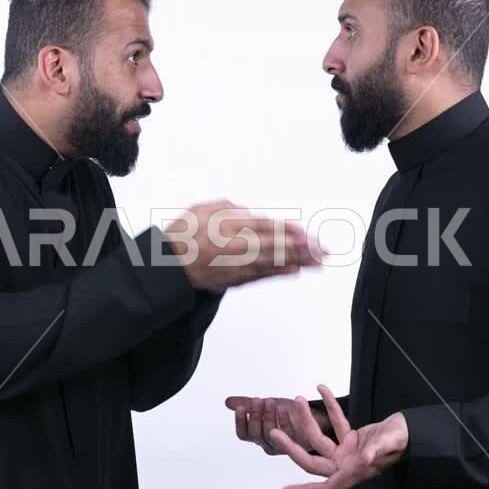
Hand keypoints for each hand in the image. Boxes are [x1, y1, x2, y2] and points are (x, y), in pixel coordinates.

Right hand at [165, 201, 322, 291]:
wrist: (165, 268)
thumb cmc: (180, 237)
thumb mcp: (201, 210)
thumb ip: (226, 209)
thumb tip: (246, 212)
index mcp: (229, 228)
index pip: (265, 227)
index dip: (287, 230)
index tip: (305, 232)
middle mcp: (236, 249)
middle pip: (275, 246)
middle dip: (301, 248)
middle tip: (322, 249)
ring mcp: (237, 266)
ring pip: (272, 263)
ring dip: (297, 262)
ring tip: (317, 261)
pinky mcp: (234, 280)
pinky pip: (261, 276)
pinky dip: (278, 274)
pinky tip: (294, 271)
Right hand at [225, 395, 331, 454]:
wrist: (312, 415)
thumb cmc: (288, 413)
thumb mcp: (265, 405)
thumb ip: (248, 404)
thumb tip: (227, 402)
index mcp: (259, 436)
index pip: (243, 435)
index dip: (240, 422)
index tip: (241, 407)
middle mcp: (269, 443)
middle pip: (256, 435)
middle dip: (256, 416)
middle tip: (258, 400)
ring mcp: (284, 446)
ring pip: (271, 435)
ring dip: (269, 417)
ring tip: (270, 401)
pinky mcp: (299, 443)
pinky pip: (289, 433)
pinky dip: (284, 419)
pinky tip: (284, 408)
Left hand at [270, 384, 408, 488]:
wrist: (414, 430)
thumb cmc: (404, 440)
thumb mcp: (390, 445)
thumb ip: (376, 452)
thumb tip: (363, 458)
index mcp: (353, 473)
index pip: (325, 487)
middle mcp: (346, 465)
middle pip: (313, 460)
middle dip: (293, 446)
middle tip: (274, 432)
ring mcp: (348, 452)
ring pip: (320, 438)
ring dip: (308, 419)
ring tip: (298, 399)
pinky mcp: (352, 439)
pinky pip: (335, 423)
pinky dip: (329, 408)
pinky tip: (321, 390)